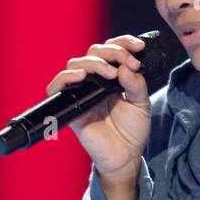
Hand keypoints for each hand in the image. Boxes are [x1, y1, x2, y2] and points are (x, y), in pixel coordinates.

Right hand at [45, 34, 149, 179]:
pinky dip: (67, 77)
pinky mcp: (71, 107)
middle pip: (93, 52)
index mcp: (112, 77)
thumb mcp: (142, 103)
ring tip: (111, 73)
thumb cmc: (132, 131)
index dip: (123, 42)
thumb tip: (124, 66)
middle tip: (129, 63)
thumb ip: (136, 83)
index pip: (111, 49)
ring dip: (94, 62)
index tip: (139, 46)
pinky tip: (83, 76)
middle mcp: (95, 82)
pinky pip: (57, 87)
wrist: (125, 157)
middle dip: (113, 52)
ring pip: (76, 64)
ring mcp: (82, 93)